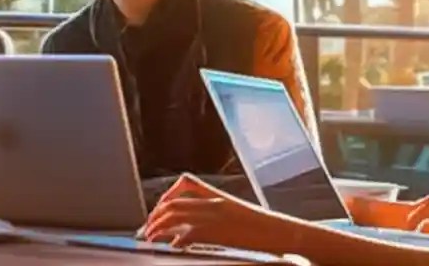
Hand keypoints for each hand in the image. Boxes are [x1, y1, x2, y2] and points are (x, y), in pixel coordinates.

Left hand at [140, 174, 300, 254]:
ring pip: (174, 215)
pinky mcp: (215, 232)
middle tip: (148, 228)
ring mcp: (213, 216)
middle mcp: (212, 202)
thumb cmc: (263, 226)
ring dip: (158, 227)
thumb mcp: (237, 212)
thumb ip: (216, 214)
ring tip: (151, 238)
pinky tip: (174, 246)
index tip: (159, 208)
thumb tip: (194, 227)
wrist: (281, 232)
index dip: (167, 194)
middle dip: (155, 215)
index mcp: (218, 194)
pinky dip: (176, 240)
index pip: (185, 182)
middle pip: (173, 202)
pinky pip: (186, 233)